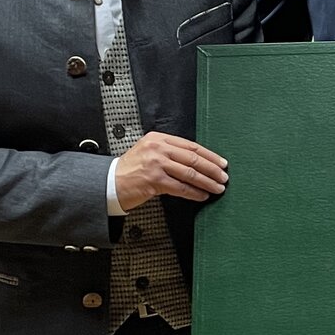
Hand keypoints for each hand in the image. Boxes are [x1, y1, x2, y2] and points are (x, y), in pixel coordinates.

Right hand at [112, 131, 227, 208]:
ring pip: (190, 173)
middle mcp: (158, 148)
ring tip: (217, 188)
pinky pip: (181, 187)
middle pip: (194, 159)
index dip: (210, 156)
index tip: (222, 163)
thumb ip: (170, 152)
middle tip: (224, 177)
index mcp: (159, 138)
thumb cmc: (131, 169)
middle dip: (213, 169)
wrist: (110, 182)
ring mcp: (156, 164)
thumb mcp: (149, 152)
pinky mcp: (154, 180)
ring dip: (207, 182)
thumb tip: (197, 162)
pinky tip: (202, 196)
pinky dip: (194, 193)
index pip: (191, 146)